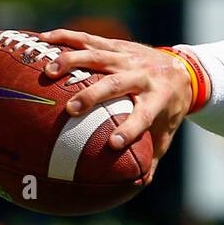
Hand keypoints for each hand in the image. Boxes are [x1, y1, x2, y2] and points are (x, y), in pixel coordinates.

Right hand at [37, 28, 193, 174]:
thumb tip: (136, 187)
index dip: (131, 129)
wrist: (183, 70)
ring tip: (48, 71)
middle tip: (71, 110)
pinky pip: (88, 39)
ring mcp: (128, 58)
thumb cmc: (168, 110)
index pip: (144, 117)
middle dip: (94, 95)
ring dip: (73, 62)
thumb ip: (151, 159)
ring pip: (99, 56)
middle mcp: (143, 76)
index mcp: (157, 100)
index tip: (113, 144)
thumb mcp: (165, 133)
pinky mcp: (116, 45)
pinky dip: (65, 38)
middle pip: (118, 84)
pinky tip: (40, 40)